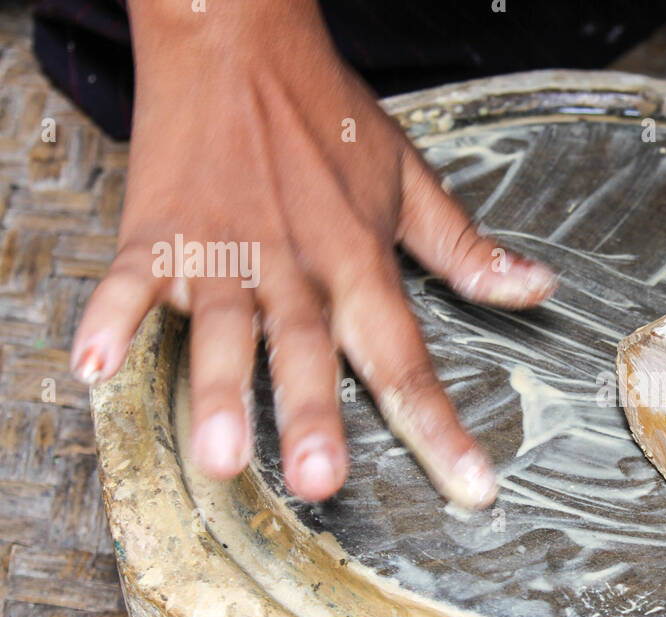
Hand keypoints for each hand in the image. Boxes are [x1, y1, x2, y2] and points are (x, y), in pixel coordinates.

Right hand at [72, 1, 554, 506]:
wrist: (238, 34)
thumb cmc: (325, 114)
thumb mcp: (411, 181)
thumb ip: (466, 250)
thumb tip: (536, 288)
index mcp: (358, 259)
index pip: (406, 357)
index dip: (442, 429)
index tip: (472, 489)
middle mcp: (295, 264)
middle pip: (307, 351)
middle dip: (312, 417)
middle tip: (320, 482)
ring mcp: (224, 250)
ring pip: (223, 328)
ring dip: (219, 390)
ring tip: (218, 455)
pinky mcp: (160, 232)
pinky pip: (132, 281)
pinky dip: (113, 319)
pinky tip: (96, 367)